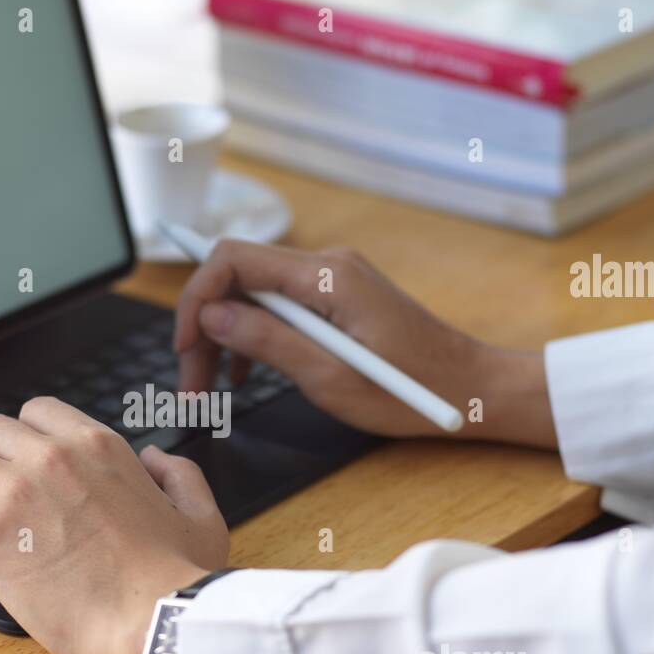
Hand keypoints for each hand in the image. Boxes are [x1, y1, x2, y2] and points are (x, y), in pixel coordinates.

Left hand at [0, 398, 228, 653]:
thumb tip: (154, 460)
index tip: (22, 469)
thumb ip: (179, 474)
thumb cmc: (180, 580)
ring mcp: (14, 496)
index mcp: (98, 446)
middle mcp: (50, 457)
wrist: (156, 624)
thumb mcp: (201, 514)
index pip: (36, 412)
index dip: (22, 440)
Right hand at [175, 241, 556, 448]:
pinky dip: (252, 337)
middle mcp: (326, 267)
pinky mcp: (337, 299)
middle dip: (204, 327)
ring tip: (211, 388)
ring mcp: (332, 281)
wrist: (470, 391)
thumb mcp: (330, 378)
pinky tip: (245, 375)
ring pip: (253, 295)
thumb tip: (212, 315)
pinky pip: (277, 307)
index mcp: (326, 278)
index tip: (183, 348)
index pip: (233, 259)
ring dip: (224, 336)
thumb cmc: (412, 393)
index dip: (196, 299)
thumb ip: (267, 342)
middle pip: (237, 278)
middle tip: (192, 385)